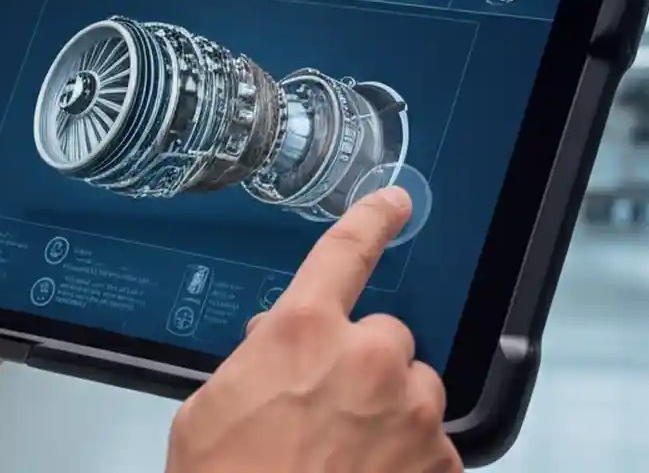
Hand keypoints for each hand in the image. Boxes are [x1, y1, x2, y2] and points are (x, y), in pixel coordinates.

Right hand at [166, 187, 461, 472]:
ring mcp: (410, 411)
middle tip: (326, 406)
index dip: (372, 218)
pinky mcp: (438, 460)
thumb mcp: (211, 407)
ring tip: (345, 453)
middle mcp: (367, 359)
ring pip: (413, 387)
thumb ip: (256, 360)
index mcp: (302, 332)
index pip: (345, 252)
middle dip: (361, 362)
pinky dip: (407, 455)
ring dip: (389, 408)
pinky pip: (432, 439)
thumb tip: (274, 345)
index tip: (395, 201)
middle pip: (385, 334)